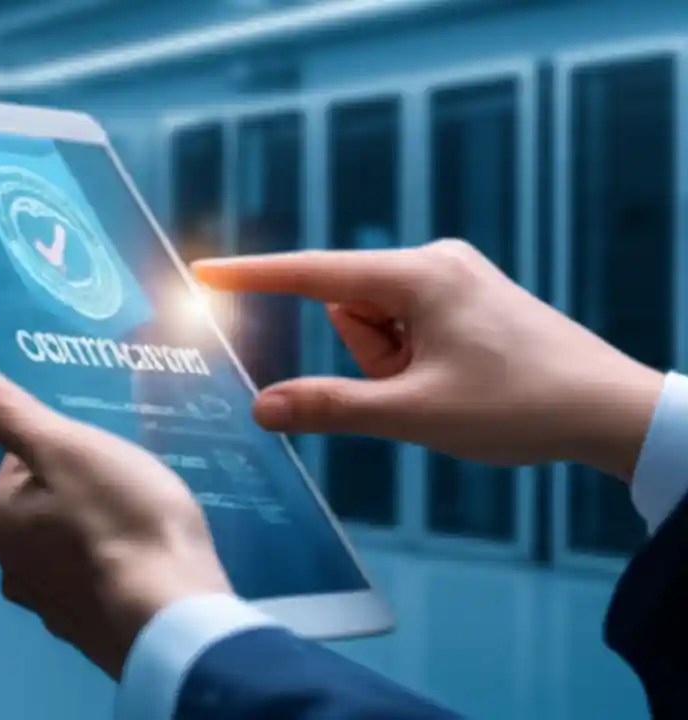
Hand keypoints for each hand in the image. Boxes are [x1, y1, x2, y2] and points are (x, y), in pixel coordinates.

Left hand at [0, 364, 230, 678]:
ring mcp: (51, 607)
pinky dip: (122, 569)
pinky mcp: (91, 633)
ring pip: (76, 543)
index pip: (26, 459)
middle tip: (131, 495)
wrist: (171, 616)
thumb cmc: (119, 521)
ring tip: (147, 528)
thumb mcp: (63, 448)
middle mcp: (9, 567)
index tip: (105, 465)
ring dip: (107, 532)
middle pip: (50, 503)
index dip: (71, 452)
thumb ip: (7, 413)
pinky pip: (103, 581)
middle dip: (89, 493)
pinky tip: (152, 566)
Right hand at [193, 239, 664, 480]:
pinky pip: (406, 326)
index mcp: (420, 276)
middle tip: (419, 390)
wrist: (609, 411)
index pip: (314, 274)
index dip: (254, 276)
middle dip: (368, 360)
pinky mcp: (464, 296)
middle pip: (351, 311)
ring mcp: (452, 277)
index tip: (204, 272)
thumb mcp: (415, 414)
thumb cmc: (519, 406)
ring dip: (391, 365)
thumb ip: (330, 407)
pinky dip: (412, 360)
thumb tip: (261, 408)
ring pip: (377, 324)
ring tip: (446, 387)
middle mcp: (434, 261)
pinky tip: (458, 381)